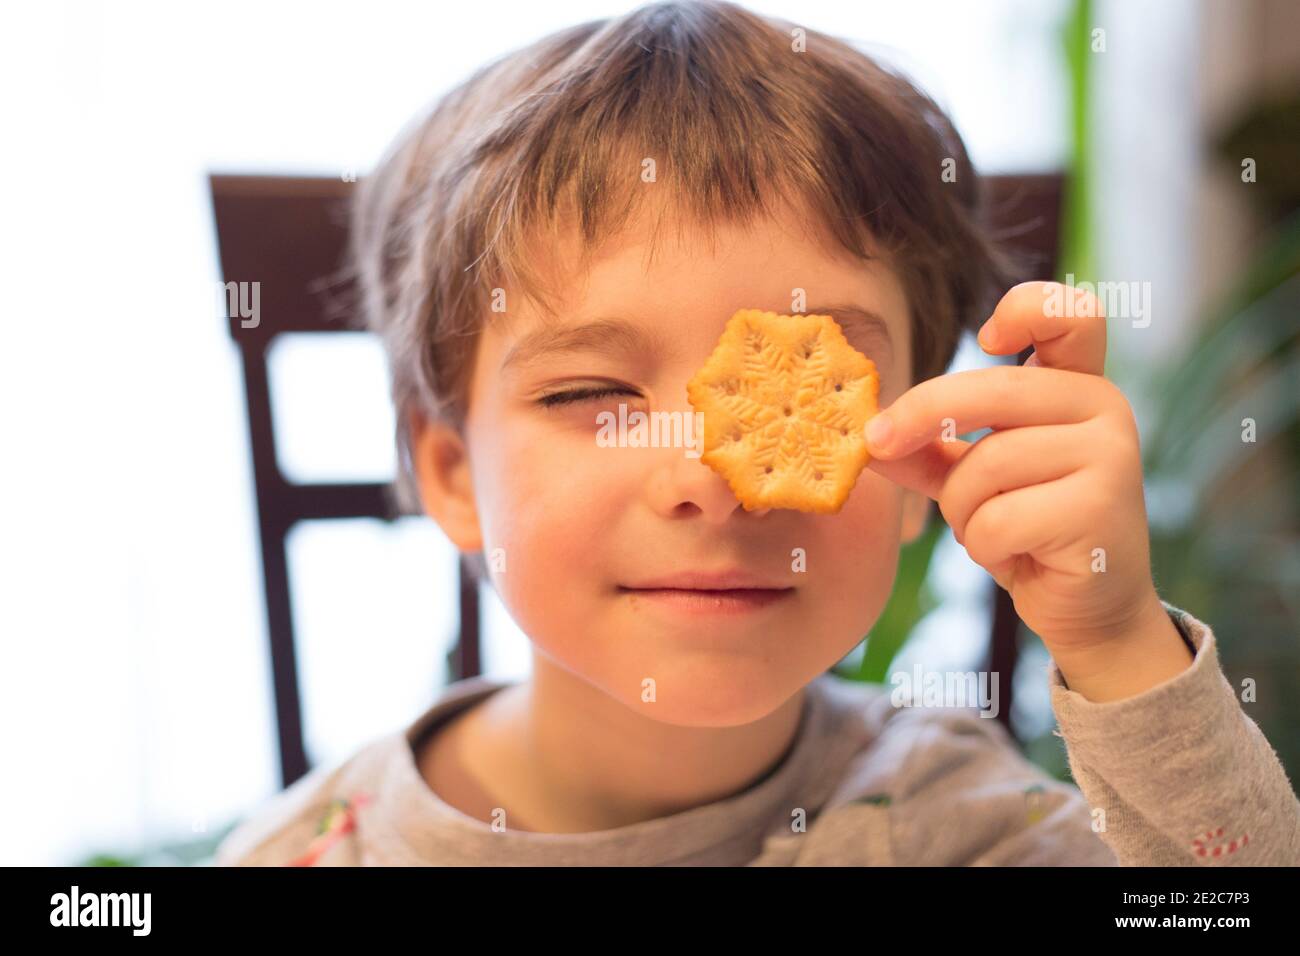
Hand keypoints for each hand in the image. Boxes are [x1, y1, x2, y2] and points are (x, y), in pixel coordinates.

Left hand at [863, 281, 1189, 699]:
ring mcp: (1112, 455)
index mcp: (1076, 385)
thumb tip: (866, 435)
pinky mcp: (1103, 509)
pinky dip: (985, 544)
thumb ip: (924, 449)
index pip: (1073, 315)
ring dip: (963, 510)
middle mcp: (1105, 406)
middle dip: (917, 418)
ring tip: (990, 531)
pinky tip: (1015, 555)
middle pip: (988, 390)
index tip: (984, 338)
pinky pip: (1000, 517)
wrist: (1086, 608)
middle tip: (875, 444)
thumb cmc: (1027, 530)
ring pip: (985, 465)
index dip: (1028, 308)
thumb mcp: (969, 479)